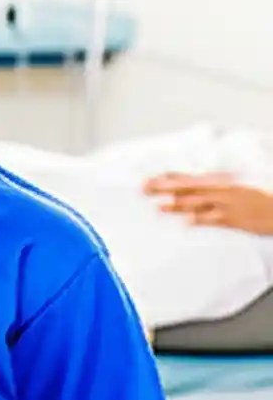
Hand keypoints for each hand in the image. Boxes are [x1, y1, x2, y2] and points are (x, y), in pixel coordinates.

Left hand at [144, 172, 272, 234]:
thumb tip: (190, 188)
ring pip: (197, 203)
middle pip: (186, 187)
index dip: (166, 177)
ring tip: (158, 206)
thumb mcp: (231, 186)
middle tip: (144, 189)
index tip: (148, 178)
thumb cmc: (255, 198)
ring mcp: (226, 203)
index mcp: (218, 181)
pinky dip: (200, 219)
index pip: (187, 177)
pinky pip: (215, 219)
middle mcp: (219, 189)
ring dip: (177, 204)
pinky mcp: (234, 218)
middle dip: (164, 187)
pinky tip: (187, 221)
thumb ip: (210, 186)